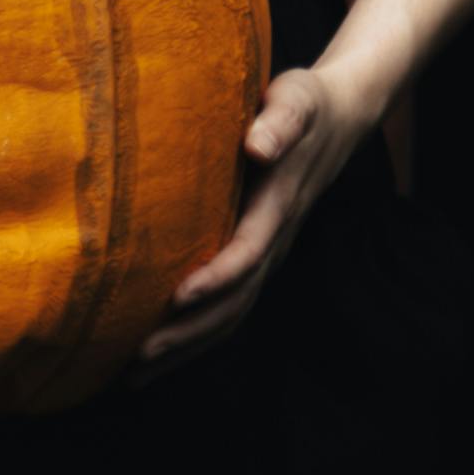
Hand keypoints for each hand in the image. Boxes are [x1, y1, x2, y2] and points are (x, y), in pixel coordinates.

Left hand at [140, 59, 380, 372]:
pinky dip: (195, 339)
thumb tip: (258, 144)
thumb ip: (280, 120)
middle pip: (235, 300)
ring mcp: (269, 255)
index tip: (178, 298)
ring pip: (231, 314)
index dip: (216, 278)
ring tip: (134, 375)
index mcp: (279, 205)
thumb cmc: (306, 104)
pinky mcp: (258, 259)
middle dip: (188, 332)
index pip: (248, 250)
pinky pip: (230, 308)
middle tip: (138, 357)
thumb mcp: (297, 99)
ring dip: (187, 347)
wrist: (339, 119)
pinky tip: (158, 359)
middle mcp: (276, 240)